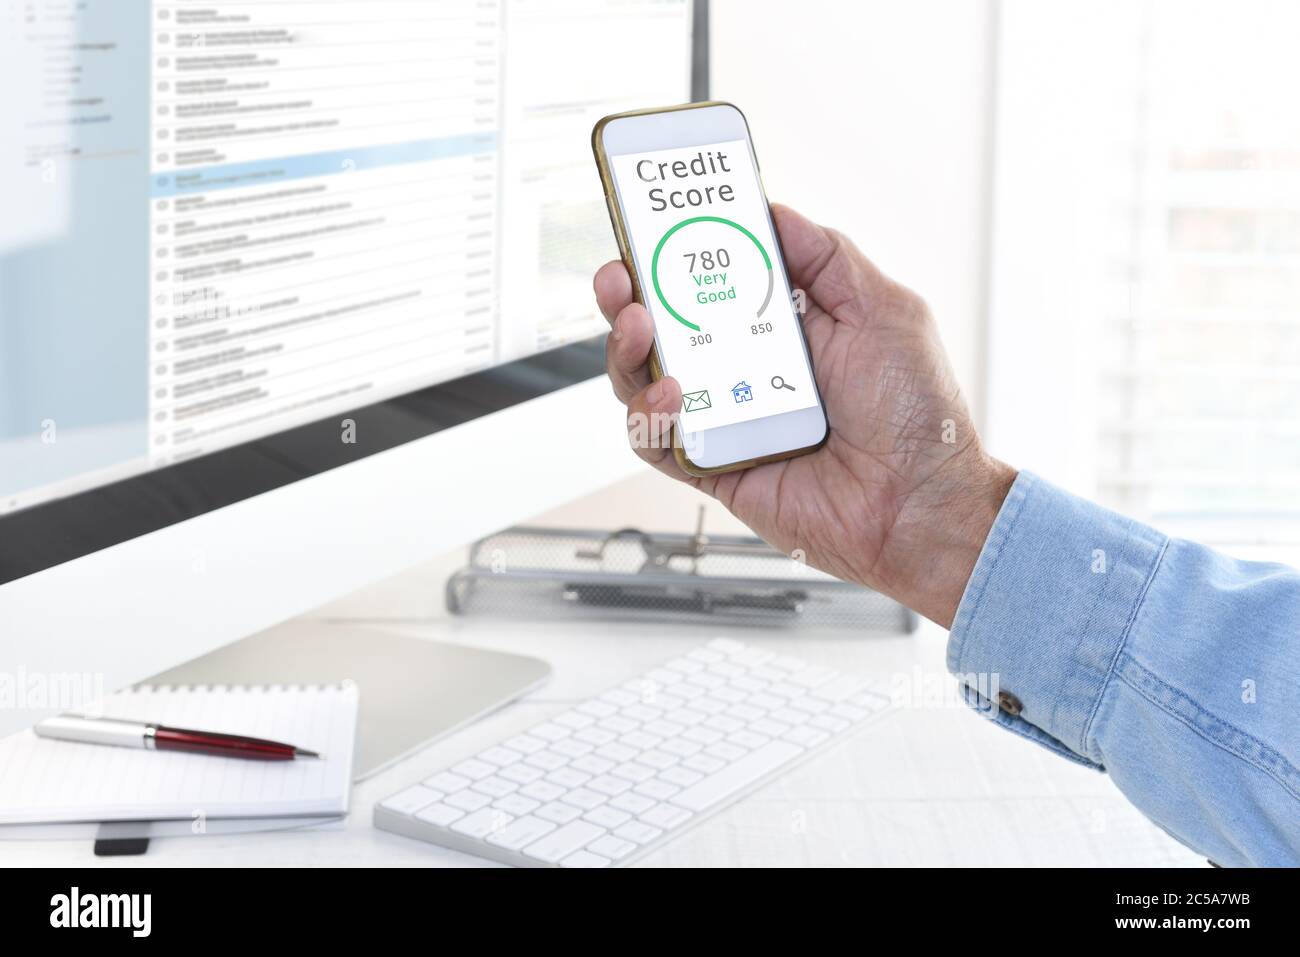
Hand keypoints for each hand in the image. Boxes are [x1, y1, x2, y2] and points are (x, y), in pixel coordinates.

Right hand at [594, 204, 1015, 626]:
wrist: (920, 503)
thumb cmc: (917, 416)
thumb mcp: (883, 310)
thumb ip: (826, 256)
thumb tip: (773, 211)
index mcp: (782, 327)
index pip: (711, 280)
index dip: (675, 254)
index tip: (652, 226)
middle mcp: (746, 370)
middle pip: (664, 326)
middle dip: (629, 294)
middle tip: (620, 275)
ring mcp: (725, 419)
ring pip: (646, 380)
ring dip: (628, 349)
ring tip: (639, 325)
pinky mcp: (711, 469)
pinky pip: (658, 442)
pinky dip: (650, 415)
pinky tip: (671, 392)